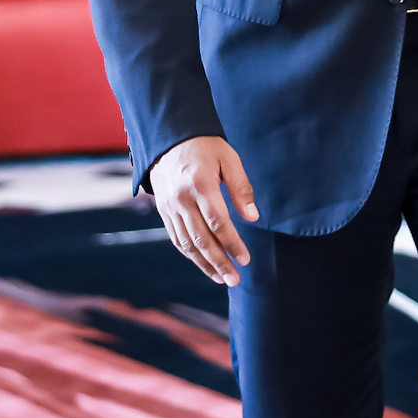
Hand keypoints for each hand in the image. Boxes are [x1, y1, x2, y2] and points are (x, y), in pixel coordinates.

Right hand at [149, 136, 260, 285]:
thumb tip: (253, 217)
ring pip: (187, 243)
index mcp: (200, 184)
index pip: (218, 222)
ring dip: (204, 265)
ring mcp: (170, 207)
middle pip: (202, 239)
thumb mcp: (229, 158)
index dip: (232, 243)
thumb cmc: (205, 146)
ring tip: (221, 279)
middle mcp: (182, 199)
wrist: (169, 138)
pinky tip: (203, 264)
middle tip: (235, 280)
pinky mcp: (164, 211)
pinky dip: (190, 254)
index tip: (246, 259)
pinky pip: (176, 238)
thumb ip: (241, 187)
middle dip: (220, 262)